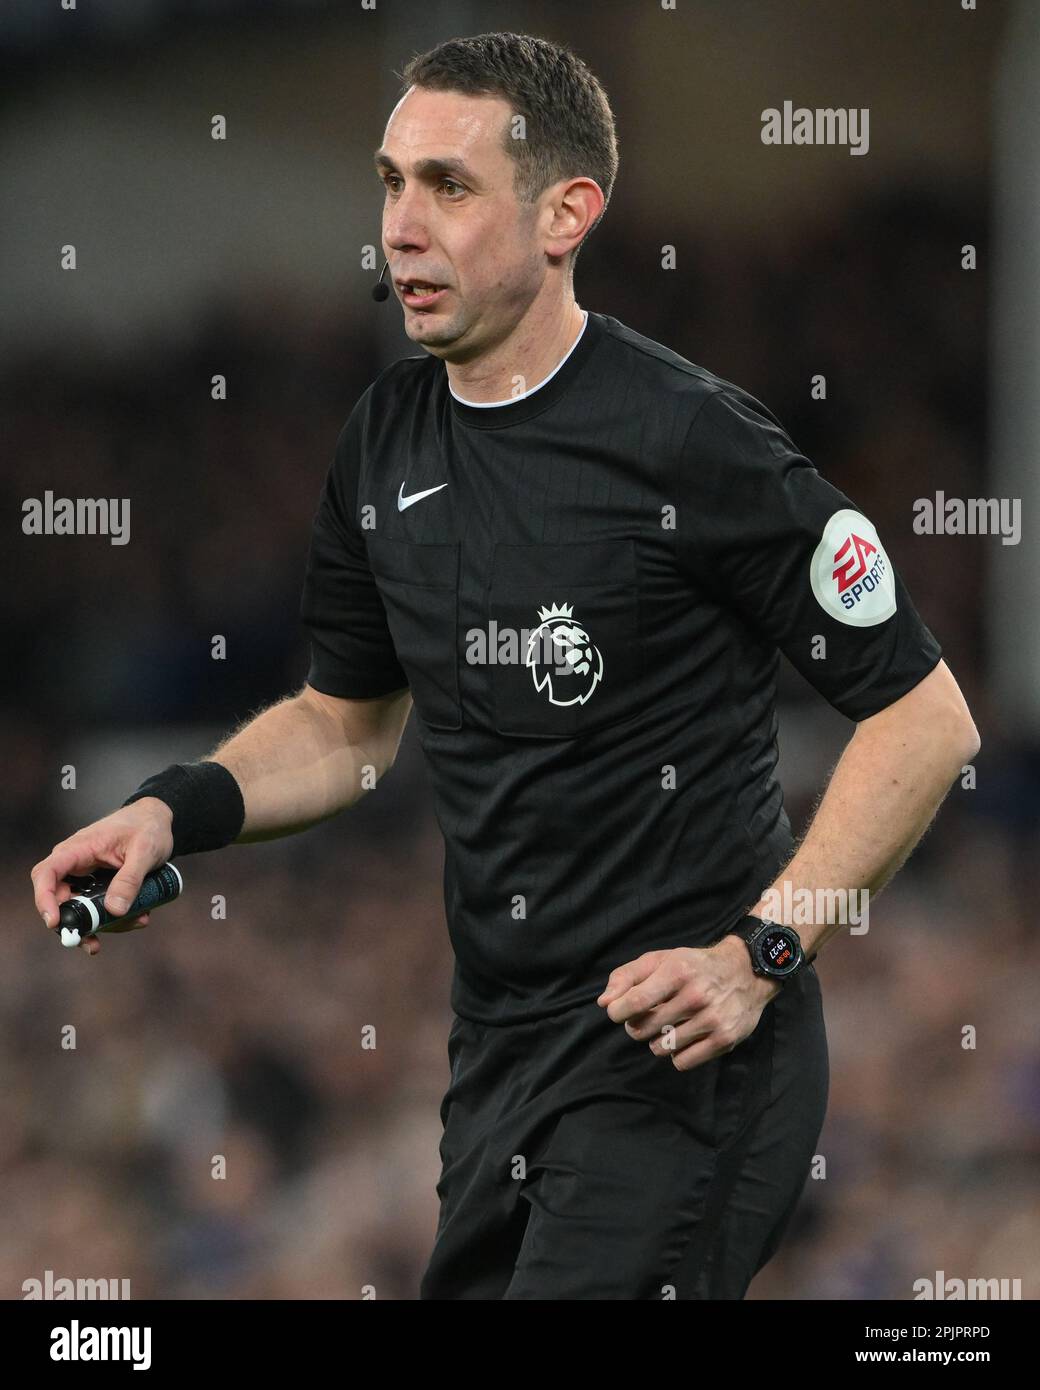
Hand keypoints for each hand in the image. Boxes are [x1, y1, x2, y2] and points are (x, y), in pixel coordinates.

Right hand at [31, 799, 173, 955]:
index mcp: (78, 849)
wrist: (158, 820)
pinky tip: (139, 917)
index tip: (55, 923)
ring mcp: (85, 875)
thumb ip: (130, 880)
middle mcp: (75, 863)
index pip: (46, 874)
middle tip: (93, 944)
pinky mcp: (97, 884)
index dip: (44, 899)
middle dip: (76, 924)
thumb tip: (114, 910)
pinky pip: (97, 906)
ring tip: (137, 921)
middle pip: (60, 899)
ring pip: (81, 908)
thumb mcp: (145, 852)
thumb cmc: (148, 827)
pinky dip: (114, 917)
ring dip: (102, 924)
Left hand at [596, 936, 780, 1070]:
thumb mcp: (661, 960)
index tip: (618, 1013)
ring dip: (658, 1041)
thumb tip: (604, 1003)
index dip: (618, 1012)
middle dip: (637, 1026)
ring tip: (668, 1026)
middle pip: (644, 1029)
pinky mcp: (725, 1039)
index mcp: (677, 971)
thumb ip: (627, 977)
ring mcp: (712, 1019)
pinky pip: (682, 1062)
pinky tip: (684, 1039)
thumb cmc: (694, 966)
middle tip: (647, 1018)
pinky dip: (677, 1054)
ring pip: (661, 1048)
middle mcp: (696, 995)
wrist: (746, 972)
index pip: (635, 1002)